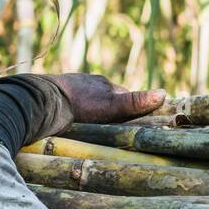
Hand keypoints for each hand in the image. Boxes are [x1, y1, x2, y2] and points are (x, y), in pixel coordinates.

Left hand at [44, 73, 165, 123]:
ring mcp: (69, 88)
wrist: (44, 100)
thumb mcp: (112, 105)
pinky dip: (72, 112)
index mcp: (102, 83)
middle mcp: (86, 83)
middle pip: (103, 97)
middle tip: (111, 126)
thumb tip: (163, 94)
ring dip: (89, 111)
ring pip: (84, 101)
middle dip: (108, 109)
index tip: (133, 121)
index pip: (122, 95)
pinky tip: (69, 122)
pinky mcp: (54, 97)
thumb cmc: (80, 103)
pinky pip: (67, 105)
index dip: (129, 108)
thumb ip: (135, 102)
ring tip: (90, 126)